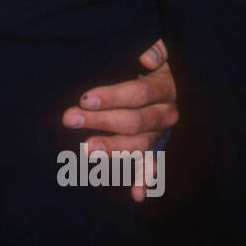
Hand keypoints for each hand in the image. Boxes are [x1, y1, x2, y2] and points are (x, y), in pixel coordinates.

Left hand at [61, 40, 177, 201]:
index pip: (138, 95)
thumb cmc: (157, 63)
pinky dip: (145, 180)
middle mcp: (166, 114)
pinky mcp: (157, 148)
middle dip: (100, 121)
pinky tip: (136, 195)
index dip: (112, 97)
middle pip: (133, 122)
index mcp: (165, 88)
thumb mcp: (160, 51)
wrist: (175, 81)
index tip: (84, 99)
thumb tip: (147, 59)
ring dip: (113, 150)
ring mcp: (161, 133)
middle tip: (70, 119)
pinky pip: (152, 166)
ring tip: (86, 150)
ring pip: (138, 146)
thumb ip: (157, 50)